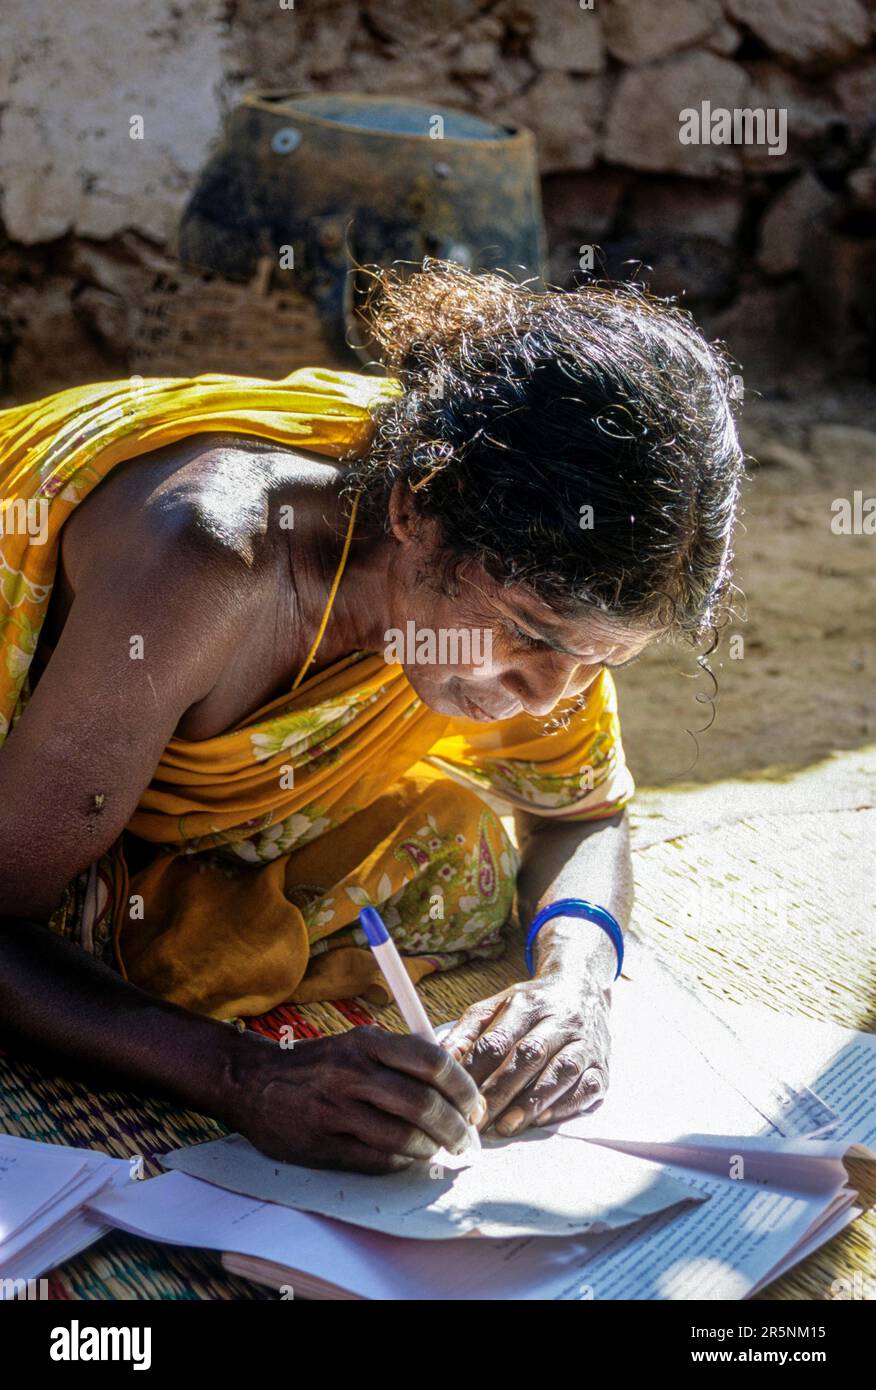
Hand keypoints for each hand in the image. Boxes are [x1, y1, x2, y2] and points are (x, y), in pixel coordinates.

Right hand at [231, 1025, 484, 1173]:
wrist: (254, 1083)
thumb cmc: (318, 1064)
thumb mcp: (357, 1043)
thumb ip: (400, 1056)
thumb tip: (453, 1082)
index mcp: (367, 1042)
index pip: (431, 1062)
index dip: (463, 1087)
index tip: (474, 1105)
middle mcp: (352, 1072)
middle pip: (423, 1103)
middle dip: (455, 1127)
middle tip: (467, 1139)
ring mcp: (335, 1109)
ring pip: (403, 1136)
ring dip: (432, 1149)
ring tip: (441, 1151)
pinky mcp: (322, 1143)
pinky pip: (376, 1159)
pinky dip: (402, 1162)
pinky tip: (409, 1158)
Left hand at [440, 977, 610, 1135]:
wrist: (581, 988)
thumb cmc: (531, 1006)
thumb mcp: (495, 1007)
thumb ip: (467, 1032)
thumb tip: (440, 1059)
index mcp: (527, 1003)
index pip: (498, 1039)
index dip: (476, 1071)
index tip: (457, 1097)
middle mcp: (560, 1019)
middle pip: (529, 1055)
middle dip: (500, 1090)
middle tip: (478, 1120)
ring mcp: (585, 1042)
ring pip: (561, 1071)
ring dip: (532, 1101)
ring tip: (506, 1126)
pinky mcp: (603, 1065)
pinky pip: (588, 1087)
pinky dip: (565, 1105)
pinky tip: (541, 1120)